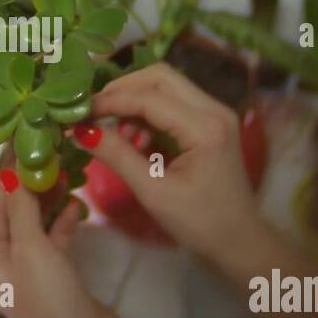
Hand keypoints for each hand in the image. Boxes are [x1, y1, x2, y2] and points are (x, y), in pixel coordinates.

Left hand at [0, 166, 112, 317]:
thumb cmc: (49, 294)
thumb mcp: (30, 247)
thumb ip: (21, 209)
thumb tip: (10, 174)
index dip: (4, 179)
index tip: (18, 149)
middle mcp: (5, 265)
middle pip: (12, 215)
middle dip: (28, 186)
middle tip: (46, 158)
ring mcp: (31, 271)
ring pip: (35, 226)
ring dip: (47, 200)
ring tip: (63, 173)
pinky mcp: (56, 276)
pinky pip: (55, 241)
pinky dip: (63, 221)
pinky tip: (75, 204)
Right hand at [74, 63, 258, 258]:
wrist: (239, 240)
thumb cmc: (199, 222)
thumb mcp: (153, 191)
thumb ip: (118, 156)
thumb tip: (80, 132)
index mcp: (205, 127)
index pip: (149, 97)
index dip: (110, 101)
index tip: (79, 113)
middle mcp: (213, 109)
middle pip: (159, 77)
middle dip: (121, 90)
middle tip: (94, 114)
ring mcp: (214, 112)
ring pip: (165, 86)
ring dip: (134, 101)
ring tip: (118, 135)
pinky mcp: (209, 121)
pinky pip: (172, 102)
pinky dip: (147, 112)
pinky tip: (136, 140)